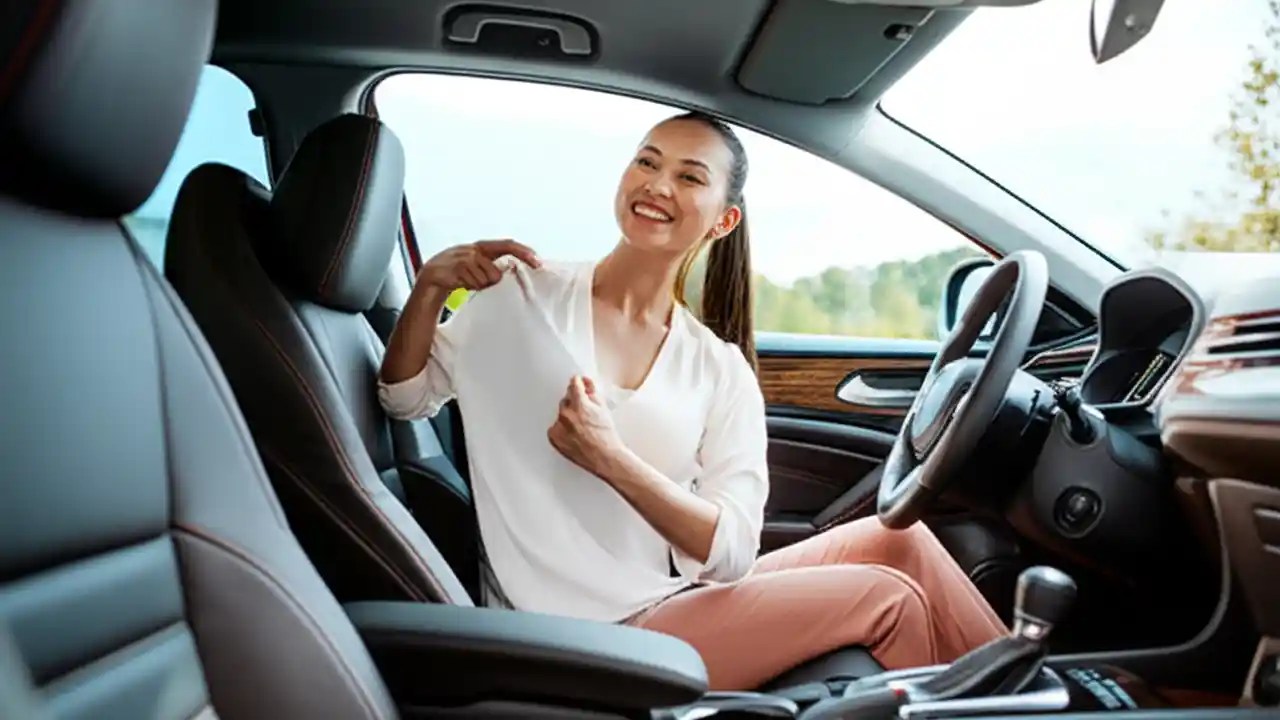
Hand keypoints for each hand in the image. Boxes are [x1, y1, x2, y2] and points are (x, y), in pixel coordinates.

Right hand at [418, 239, 540, 290]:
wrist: (433, 275)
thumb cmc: (460, 271)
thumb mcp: (479, 266)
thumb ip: (494, 266)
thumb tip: (513, 271)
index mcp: (483, 247)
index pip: (508, 245)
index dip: (524, 252)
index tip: (538, 262)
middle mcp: (476, 249)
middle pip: (498, 266)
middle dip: (500, 275)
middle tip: (495, 278)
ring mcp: (466, 257)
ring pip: (488, 278)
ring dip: (481, 284)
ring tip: (469, 281)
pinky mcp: (458, 267)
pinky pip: (475, 282)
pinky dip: (471, 286)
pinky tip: (461, 282)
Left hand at [548, 375, 625, 479]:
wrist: (604, 457)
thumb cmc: (606, 437)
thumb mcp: (603, 409)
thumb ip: (592, 393)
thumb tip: (586, 384)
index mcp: (580, 404)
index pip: (574, 384)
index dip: (579, 383)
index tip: (578, 383)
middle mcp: (566, 414)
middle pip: (566, 400)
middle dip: (575, 403)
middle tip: (585, 414)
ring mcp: (558, 427)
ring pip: (561, 414)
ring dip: (568, 416)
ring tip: (581, 428)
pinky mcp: (553, 437)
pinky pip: (555, 428)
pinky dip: (562, 429)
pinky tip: (574, 435)